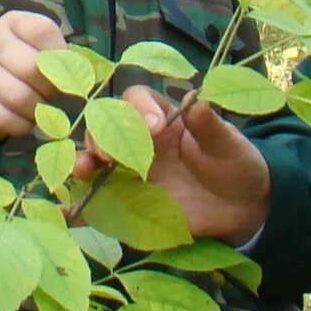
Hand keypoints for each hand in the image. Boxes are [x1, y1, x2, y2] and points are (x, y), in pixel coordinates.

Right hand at [0, 10, 67, 142]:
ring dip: (35, 111)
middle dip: (48, 90)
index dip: (60, 56)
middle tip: (48, 97)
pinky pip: (2, 117)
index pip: (43, 31)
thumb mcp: (40, 55)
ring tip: (35, 111)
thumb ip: (59, 60)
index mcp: (13, 21)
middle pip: (32, 67)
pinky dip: (19, 125)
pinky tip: (20, 121)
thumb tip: (76, 79)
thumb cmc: (21, 72)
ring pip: (18, 96)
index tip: (61, 71)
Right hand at [73, 88, 271, 243]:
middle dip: (101, 136)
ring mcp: (129, 172)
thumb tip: (197, 99)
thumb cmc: (236, 165)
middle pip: (104, 127)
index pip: (135, 100)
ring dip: (83, 163)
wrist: (242, 209)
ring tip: (82, 172)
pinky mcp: (128, 202)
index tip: (154, 127)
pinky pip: (99, 201)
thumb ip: (210, 125)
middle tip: (109, 154)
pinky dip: (80, 206)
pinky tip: (68, 211)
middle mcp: (138, 140)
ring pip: (94, 160)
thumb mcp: (229, 144)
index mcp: (161, 118)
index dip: (138, 109)